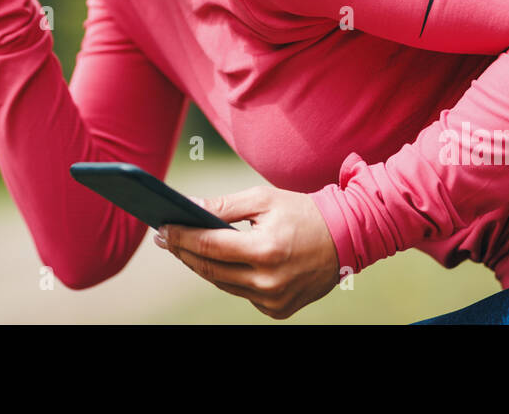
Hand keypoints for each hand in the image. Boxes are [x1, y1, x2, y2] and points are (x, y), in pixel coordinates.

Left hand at [154, 185, 340, 319]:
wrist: (346, 238)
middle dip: (184, 252)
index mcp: (266, 250)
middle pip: (211, 269)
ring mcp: (274, 300)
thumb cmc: (303, 212)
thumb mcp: (263, 199)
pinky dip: (228, 278)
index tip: (162, 228)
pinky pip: (242, 294)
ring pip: (223, 284)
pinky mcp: (278, 310)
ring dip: (202, 265)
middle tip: (165, 237)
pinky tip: (217, 261)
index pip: (210, 246)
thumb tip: (188, 208)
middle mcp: (269, 281)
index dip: (181, 237)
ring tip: (185, 247)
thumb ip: (224, 206)